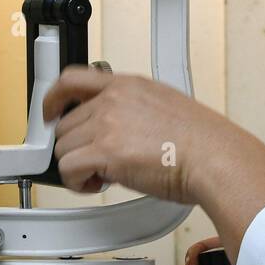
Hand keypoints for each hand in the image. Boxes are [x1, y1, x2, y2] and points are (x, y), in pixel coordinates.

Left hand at [42, 66, 234, 202]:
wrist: (215, 158)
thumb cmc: (202, 142)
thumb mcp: (165, 106)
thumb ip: (134, 110)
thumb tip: (118, 132)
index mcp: (128, 85)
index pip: (74, 79)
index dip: (53, 97)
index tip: (49, 110)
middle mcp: (114, 99)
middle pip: (66, 124)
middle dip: (77, 147)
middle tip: (97, 163)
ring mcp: (107, 123)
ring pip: (64, 148)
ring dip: (78, 166)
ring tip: (102, 176)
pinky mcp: (105, 151)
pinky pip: (68, 168)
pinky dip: (77, 182)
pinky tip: (97, 185)